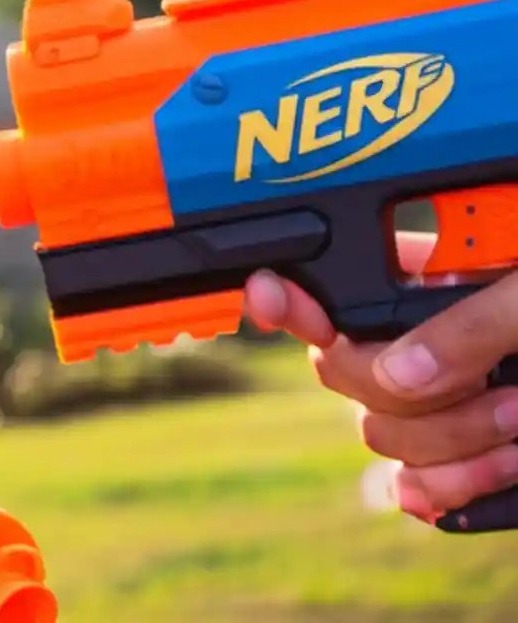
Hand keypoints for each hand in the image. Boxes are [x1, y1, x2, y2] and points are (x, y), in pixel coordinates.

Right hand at [243, 232, 517, 522]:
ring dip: (457, 442)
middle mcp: (427, 336)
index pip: (330, 287)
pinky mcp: (475, 456)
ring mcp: (449, 398)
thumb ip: (470, 319)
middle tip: (502, 387)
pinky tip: (499, 471)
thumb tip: (396, 372)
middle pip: (349, 378)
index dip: (292, 294)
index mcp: (434, 276)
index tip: (270, 295)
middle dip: (418, 395)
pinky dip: (452, 489)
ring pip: (385, 440)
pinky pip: (419, 488)